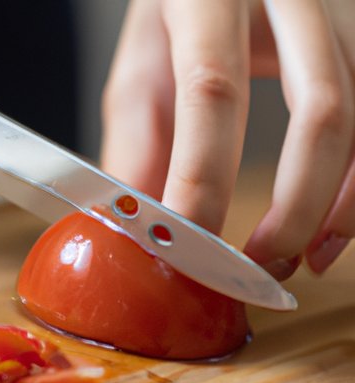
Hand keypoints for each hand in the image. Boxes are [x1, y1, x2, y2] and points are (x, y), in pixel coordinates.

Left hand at [101, 0, 354, 278]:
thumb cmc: (179, 15)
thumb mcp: (143, 66)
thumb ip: (138, 140)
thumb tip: (140, 219)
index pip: (213, 92)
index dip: (203, 180)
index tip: (187, 245)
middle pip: (319, 111)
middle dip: (291, 209)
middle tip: (256, 266)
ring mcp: (340, 18)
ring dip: (336, 209)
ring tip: (299, 260)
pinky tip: (330, 228)